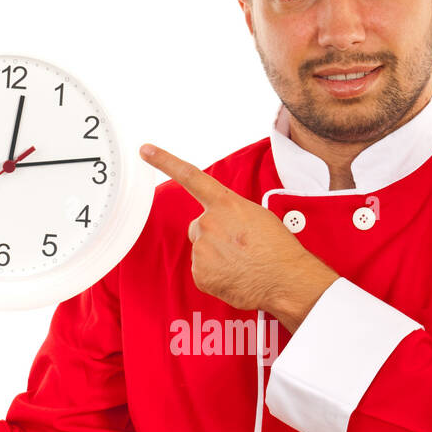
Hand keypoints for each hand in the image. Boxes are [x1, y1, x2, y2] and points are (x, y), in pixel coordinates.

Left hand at [139, 143, 338, 326]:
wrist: (285, 280)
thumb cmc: (278, 249)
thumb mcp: (258, 217)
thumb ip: (233, 213)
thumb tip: (225, 224)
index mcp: (225, 204)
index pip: (191, 176)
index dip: (165, 162)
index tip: (146, 150)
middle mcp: (208, 223)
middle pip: (200, 227)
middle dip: (214, 236)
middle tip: (239, 247)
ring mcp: (202, 249)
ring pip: (202, 251)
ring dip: (217, 257)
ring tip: (242, 264)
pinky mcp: (200, 273)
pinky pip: (203, 272)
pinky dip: (216, 276)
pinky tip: (235, 276)